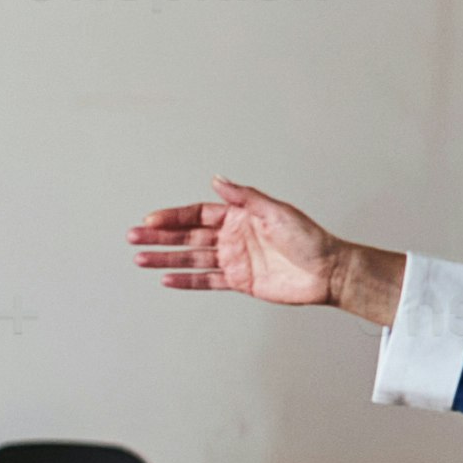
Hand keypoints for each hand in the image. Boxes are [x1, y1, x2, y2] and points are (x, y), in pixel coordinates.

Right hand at [127, 180, 390, 319]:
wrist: (329, 272)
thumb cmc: (310, 239)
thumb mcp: (276, 212)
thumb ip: (244, 197)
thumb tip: (217, 180)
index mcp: (240, 216)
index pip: (198, 214)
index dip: (174, 217)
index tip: (151, 220)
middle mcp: (233, 237)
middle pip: (188, 236)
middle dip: (159, 237)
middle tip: (132, 237)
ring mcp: (234, 260)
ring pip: (191, 259)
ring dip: (165, 259)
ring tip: (140, 259)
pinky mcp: (239, 282)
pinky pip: (206, 281)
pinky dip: (187, 281)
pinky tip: (166, 279)